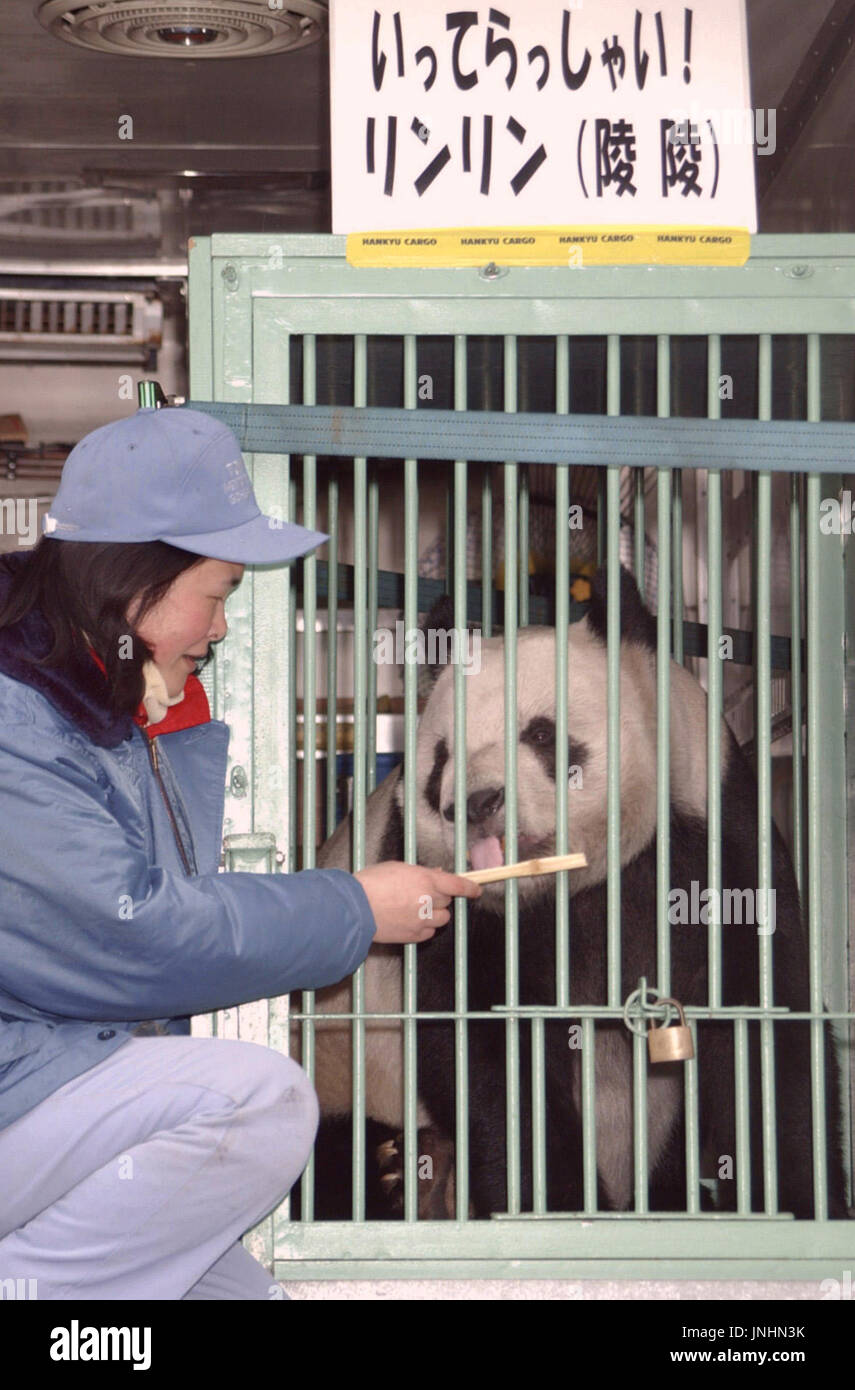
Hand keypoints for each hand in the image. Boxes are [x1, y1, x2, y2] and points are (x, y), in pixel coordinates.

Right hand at [353, 861, 481, 943]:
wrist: (354, 908)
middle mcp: (428, 901)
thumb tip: (436, 875)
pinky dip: (424, 927)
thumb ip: (420, 872)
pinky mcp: (413, 935)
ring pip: (442, 919)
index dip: (470, 888)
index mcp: (426, 880)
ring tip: (416, 909)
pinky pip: (428, 933)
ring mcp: (422, 920)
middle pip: (447, 901)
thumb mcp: (397, 868)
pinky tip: (410, 921)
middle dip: (439, 897)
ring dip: (434, 913)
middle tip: (423, 893)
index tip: (477, 890)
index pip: (458, 884)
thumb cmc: (371, 884)